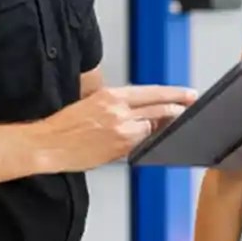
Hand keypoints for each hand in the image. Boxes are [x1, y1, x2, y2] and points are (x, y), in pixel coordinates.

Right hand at [35, 84, 197, 172]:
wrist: (49, 143)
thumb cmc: (65, 125)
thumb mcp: (92, 102)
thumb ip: (117, 104)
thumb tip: (140, 110)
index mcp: (112, 95)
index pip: (151, 92)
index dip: (173, 93)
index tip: (188, 93)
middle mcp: (119, 111)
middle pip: (159, 108)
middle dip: (178, 108)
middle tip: (191, 106)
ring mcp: (121, 131)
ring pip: (153, 127)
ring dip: (163, 127)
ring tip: (171, 125)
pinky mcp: (119, 149)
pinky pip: (141, 142)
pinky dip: (146, 140)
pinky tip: (148, 140)